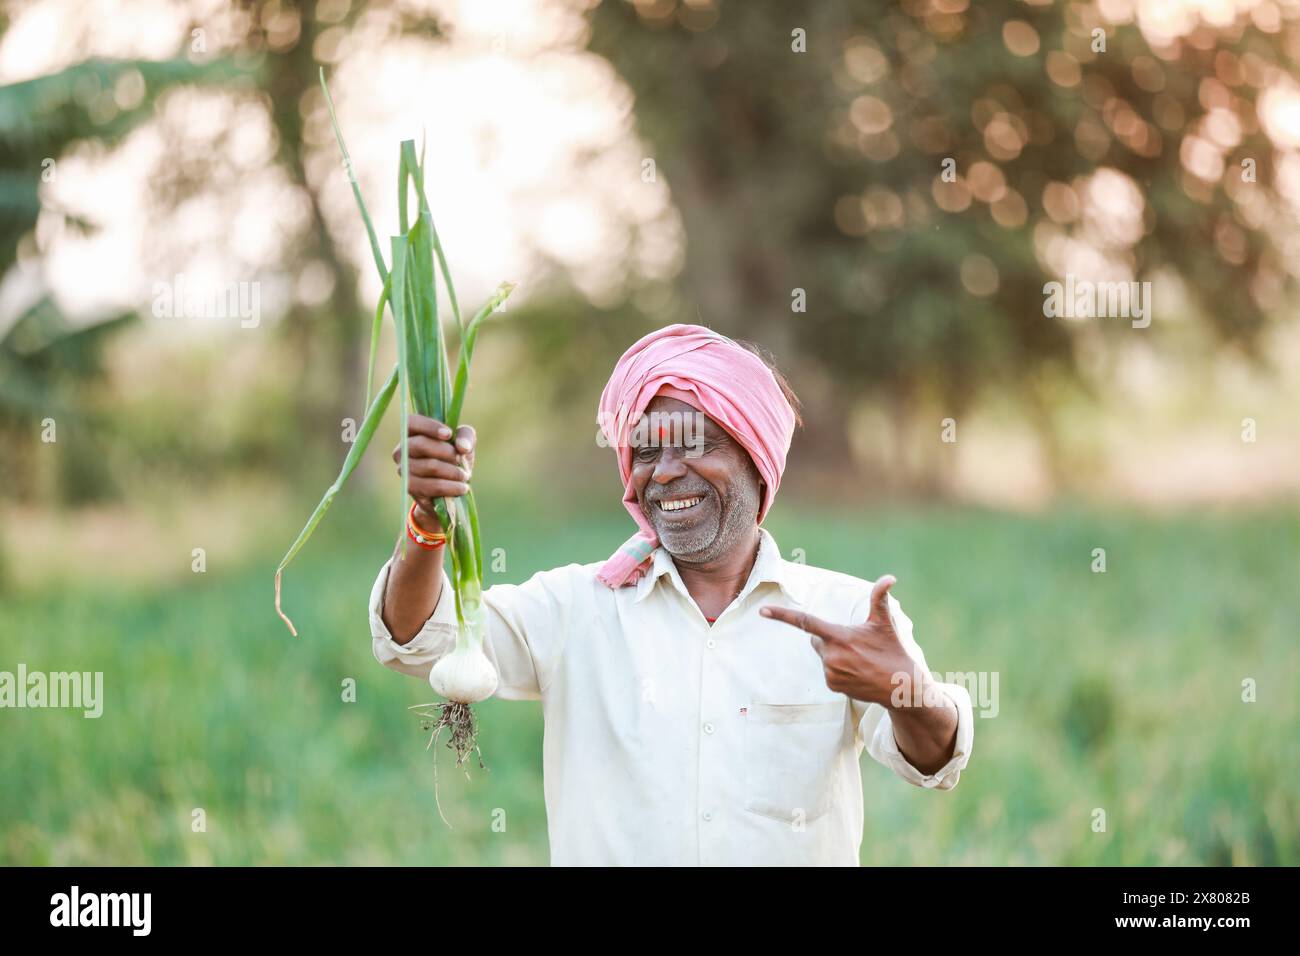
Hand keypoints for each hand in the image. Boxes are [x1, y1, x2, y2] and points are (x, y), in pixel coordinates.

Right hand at [392, 414, 475, 531]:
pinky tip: (462, 488)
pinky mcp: (410, 488)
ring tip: (465, 475)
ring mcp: (403, 469)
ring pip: (429, 466)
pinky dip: (450, 487)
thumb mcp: (464, 440)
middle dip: (447, 452)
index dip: (429, 426)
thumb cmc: (454, 455)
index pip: (412, 422)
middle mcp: (402, 450)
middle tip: (460, 459)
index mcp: (411, 432)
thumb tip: (462, 447)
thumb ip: (465, 436)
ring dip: (453, 472)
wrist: (450, 485)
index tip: (449, 434)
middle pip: (421, 444)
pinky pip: (431, 487)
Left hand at [760, 575, 938, 707]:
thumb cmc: (892, 651)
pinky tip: (857, 672)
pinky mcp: (833, 686)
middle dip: (829, 638)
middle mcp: (831, 656)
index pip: (806, 622)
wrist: (900, 686)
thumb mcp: (884, 623)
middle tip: (855, 644)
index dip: (782, 615)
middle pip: (816, 639)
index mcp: (839, 637)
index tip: (763, 611)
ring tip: (860, 660)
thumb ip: (880, 598)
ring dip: (835, 655)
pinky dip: (838, 669)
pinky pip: (828, 671)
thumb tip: (889, 577)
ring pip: (823, 656)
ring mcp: (831, 673)